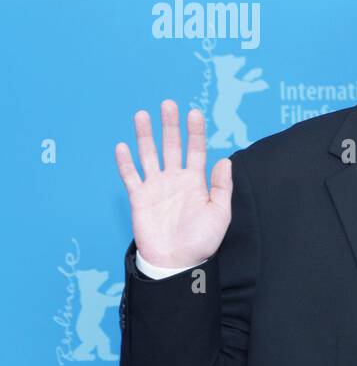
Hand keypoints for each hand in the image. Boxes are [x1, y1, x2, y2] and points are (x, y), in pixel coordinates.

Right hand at [115, 101, 232, 268]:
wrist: (177, 262)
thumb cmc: (202, 241)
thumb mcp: (220, 213)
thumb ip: (221, 187)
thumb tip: (225, 160)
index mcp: (196, 182)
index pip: (195, 150)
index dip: (195, 132)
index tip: (194, 112)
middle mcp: (175, 180)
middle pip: (171, 146)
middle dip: (170, 125)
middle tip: (168, 104)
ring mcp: (156, 187)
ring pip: (149, 155)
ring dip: (145, 135)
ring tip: (142, 114)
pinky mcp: (139, 198)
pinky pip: (130, 176)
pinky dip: (125, 162)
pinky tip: (122, 146)